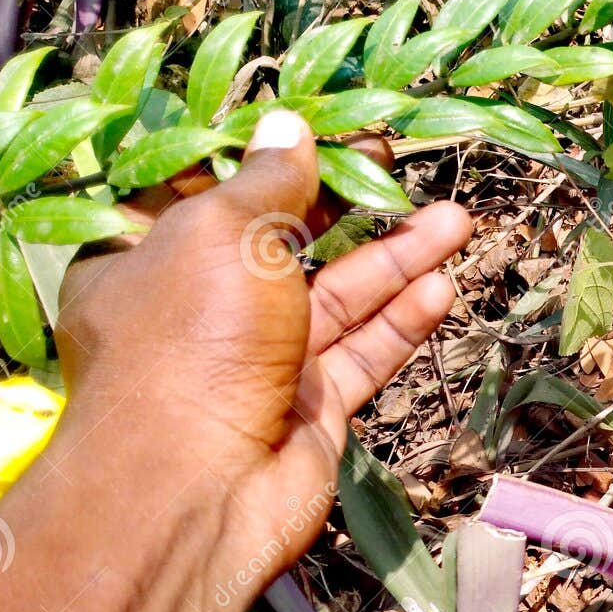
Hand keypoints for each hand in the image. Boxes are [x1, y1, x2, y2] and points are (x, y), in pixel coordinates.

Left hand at [50, 109, 471, 591]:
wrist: (196, 488)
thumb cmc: (191, 339)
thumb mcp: (221, 233)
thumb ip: (268, 182)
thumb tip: (289, 124)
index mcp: (153, 258)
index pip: (212, 193)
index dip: (270, 157)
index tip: (326, 125)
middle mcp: (205, 308)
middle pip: (289, 242)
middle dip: (349, 202)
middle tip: (404, 162)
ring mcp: (261, 361)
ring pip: (341, 296)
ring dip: (399, 258)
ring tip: (459, 218)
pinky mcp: (311, 409)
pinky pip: (363, 353)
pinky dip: (401, 322)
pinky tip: (441, 289)